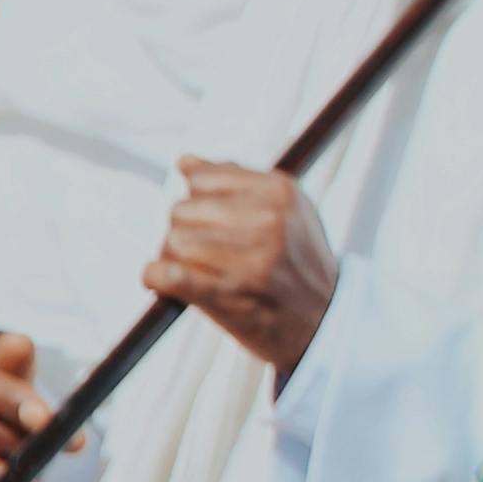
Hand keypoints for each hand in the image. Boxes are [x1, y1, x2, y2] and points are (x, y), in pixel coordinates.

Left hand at [146, 158, 337, 382]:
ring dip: (173, 258)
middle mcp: (267, 221)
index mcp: (279, 192)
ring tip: (196, 270)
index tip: (213, 223)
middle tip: (204, 253)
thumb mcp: (287, 209)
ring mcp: (249, 259)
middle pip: (181, 211)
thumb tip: (185, 162)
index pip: (200, 180)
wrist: (325, 319)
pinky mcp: (229, 294)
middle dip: (184, 231)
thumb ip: (237, 182)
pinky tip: (162, 279)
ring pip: (173, 241)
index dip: (198, 202)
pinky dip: (157, 277)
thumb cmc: (299, 262)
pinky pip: (169, 274)